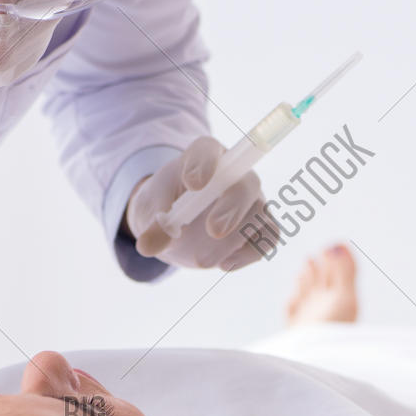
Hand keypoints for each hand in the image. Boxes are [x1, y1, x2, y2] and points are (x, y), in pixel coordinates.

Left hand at [125, 137, 278, 270]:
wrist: (177, 225)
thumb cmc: (163, 205)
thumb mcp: (149, 212)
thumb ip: (151, 225)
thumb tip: (148, 246)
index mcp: (201, 158)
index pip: (208, 150)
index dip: (205, 163)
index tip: (194, 185)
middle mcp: (234, 174)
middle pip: (246, 183)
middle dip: (232, 207)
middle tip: (214, 230)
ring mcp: (251, 201)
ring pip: (259, 214)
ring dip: (233, 240)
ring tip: (201, 260)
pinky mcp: (258, 227)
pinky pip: (267, 238)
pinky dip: (249, 254)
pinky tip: (225, 265)